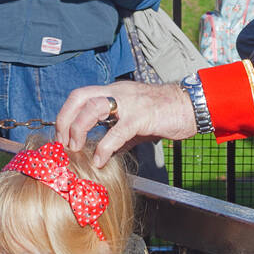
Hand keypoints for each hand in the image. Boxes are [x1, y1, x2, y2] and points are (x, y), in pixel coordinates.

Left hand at [57, 82, 198, 167]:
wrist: (192, 107)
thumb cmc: (166, 114)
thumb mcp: (135, 124)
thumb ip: (118, 135)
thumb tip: (104, 154)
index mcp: (114, 92)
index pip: (80, 95)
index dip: (65, 115)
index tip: (62, 137)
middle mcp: (118, 93)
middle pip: (79, 97)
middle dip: (64, 120)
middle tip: (63, 144)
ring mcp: (130, 103)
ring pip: (93, 108)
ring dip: (78, 129)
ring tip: (76, 149)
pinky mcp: (143, 116)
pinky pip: (117, 131)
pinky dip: (104, 147)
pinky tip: (100, 161)